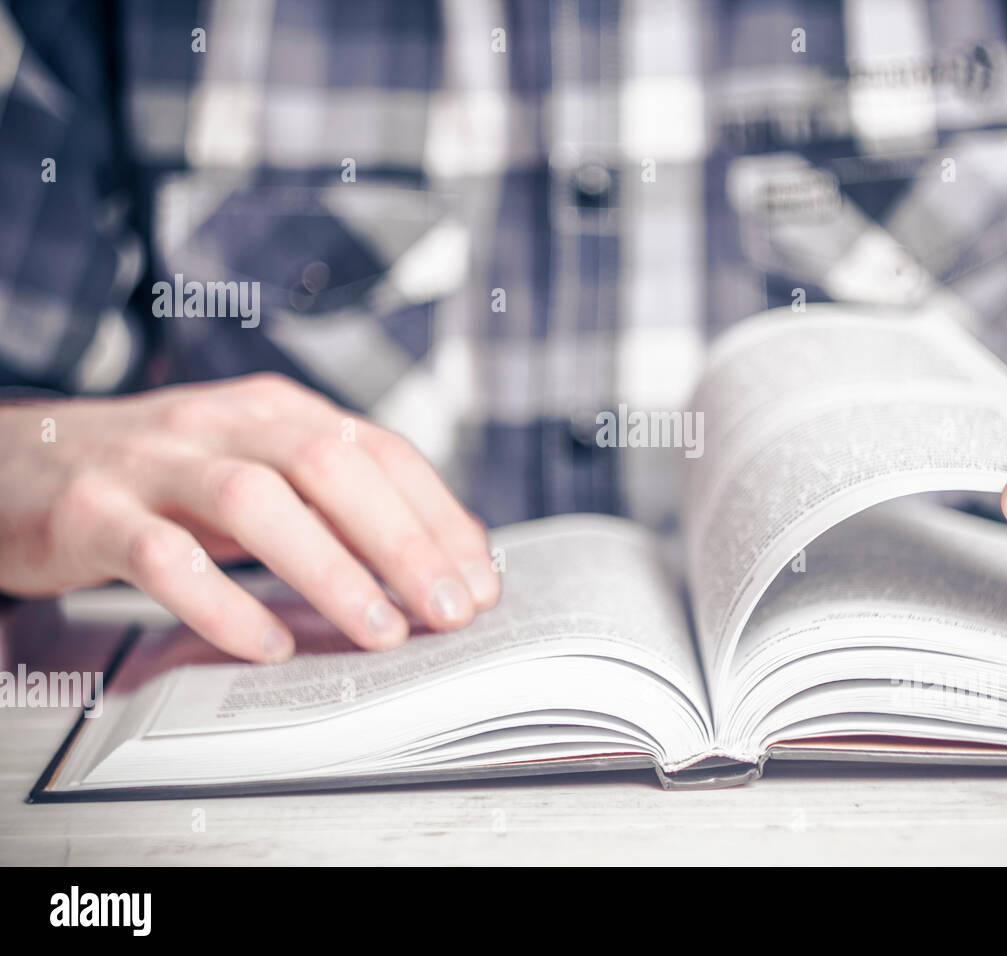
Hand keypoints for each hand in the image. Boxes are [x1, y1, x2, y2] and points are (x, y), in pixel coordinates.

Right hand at [0, 374, 498, 661]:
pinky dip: (223, 604)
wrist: (14, 461)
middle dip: (404, 541)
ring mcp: (153, 463)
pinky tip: (268, 645)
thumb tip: (439, 556)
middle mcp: (222, 422)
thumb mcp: (255, 470)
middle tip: (450, 612)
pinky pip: (164, 556)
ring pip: (256, 501)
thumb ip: (332, 502)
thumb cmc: (159, 479)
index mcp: (275, 410)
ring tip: (381, 631)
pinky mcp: (90, 513)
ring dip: (330, 570)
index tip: (480, 581)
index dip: (439, 516)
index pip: (379, 451)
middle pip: (331, 464)